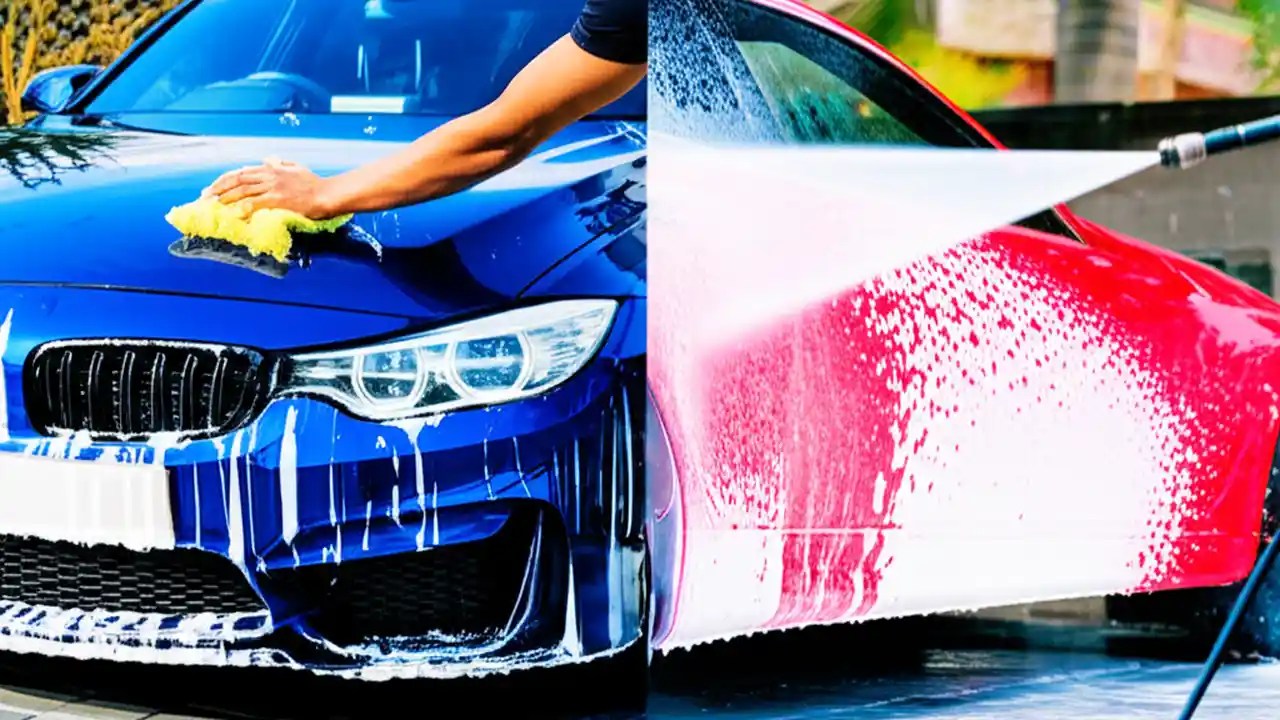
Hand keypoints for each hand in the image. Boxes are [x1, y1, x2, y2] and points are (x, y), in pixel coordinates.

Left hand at [203, 157, 335, 218]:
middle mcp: (269, 175)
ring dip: (225, 199)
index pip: (241, 172)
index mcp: (271, 168)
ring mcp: (273, 187)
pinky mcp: (278, 200)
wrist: (328, 194)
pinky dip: (241, 208)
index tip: (212, 188)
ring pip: (242, 191)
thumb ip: (280, 163)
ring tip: (212, 206)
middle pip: (237, 180)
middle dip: (218, 189)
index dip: (224, 180)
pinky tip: (232, 213)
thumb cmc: (315, 184)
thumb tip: (268, 160)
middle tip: (204, 199)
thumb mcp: (296, 168)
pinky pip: (255, 203)